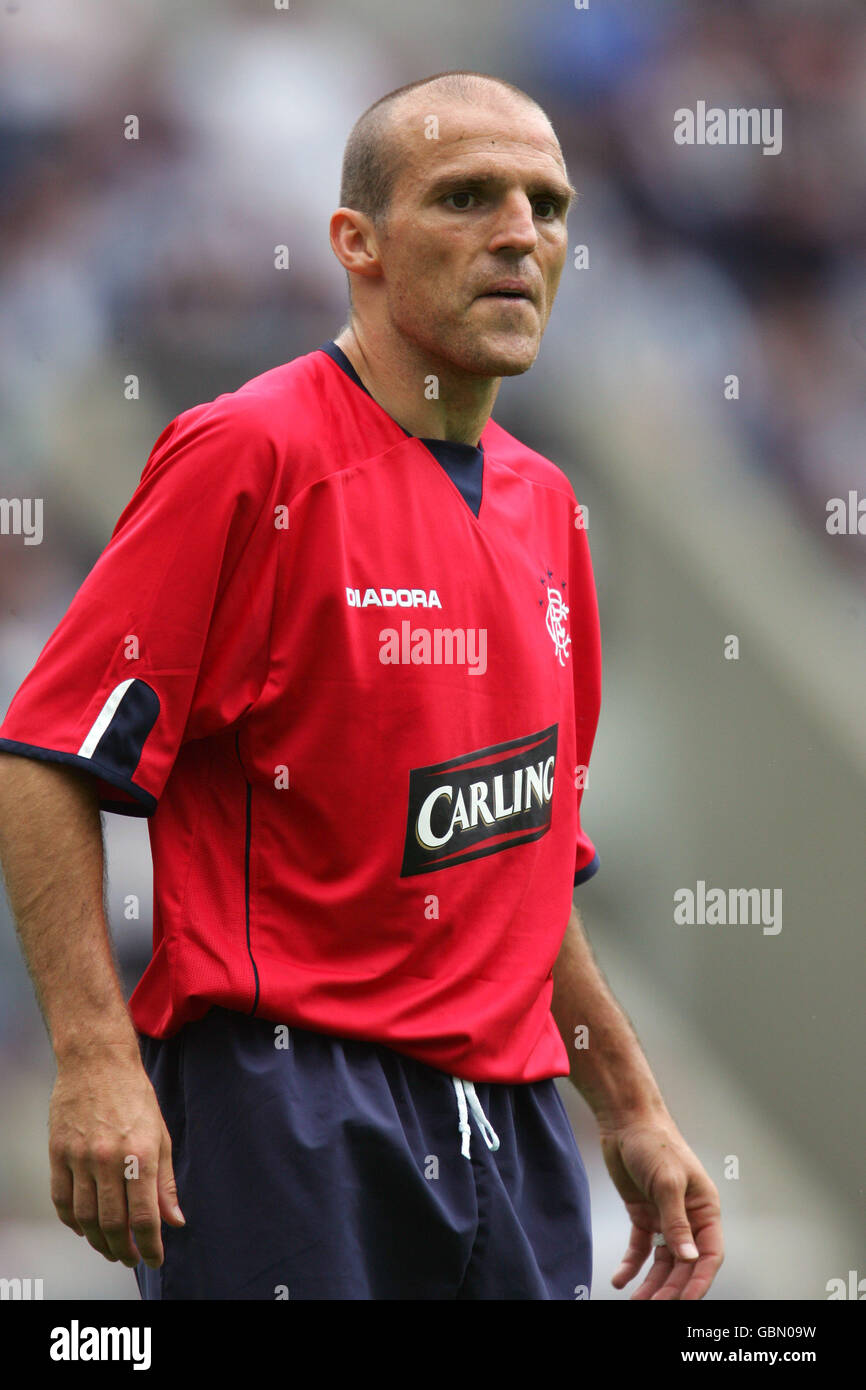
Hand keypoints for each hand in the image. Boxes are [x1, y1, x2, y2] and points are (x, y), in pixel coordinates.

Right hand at [48, 1047, 184, 1269]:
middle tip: (130, 1259)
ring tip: (110, 1248)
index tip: (154, 1260)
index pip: (145, 1216)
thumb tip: (175, 1220)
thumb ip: (166, 1181)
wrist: (96, 1062)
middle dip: (123, 1250)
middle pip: (112, 1224)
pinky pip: (62, 1201)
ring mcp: (80, 1158)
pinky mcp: (58, 1154)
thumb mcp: (161, 1135)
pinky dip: (73, 1222)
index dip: (150, 1246)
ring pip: (85, 1218)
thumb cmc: (134, 1096)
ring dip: (98, 1242)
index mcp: (141, 1154)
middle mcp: (109, 1159)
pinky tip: (84, 1228)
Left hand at [599, 1111, 722, 1299]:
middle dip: (671, 1288)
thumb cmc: (654, 1142)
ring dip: (651, 1283)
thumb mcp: (668, 1182)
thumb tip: (688, 1257)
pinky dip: (631, 1265)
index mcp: (705, 1208)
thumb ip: (676, 1221)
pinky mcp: (642, 1214)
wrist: (626, 1120)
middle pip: (683, 1264)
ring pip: (661, 1261)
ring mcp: (664, 1217)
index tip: (687, 1302)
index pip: (708, 1254)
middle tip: (654, 1307)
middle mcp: (688, 1217)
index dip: (699, 1280)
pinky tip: (621, 1279)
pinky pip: (640, 1247)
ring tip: (637, 1302)